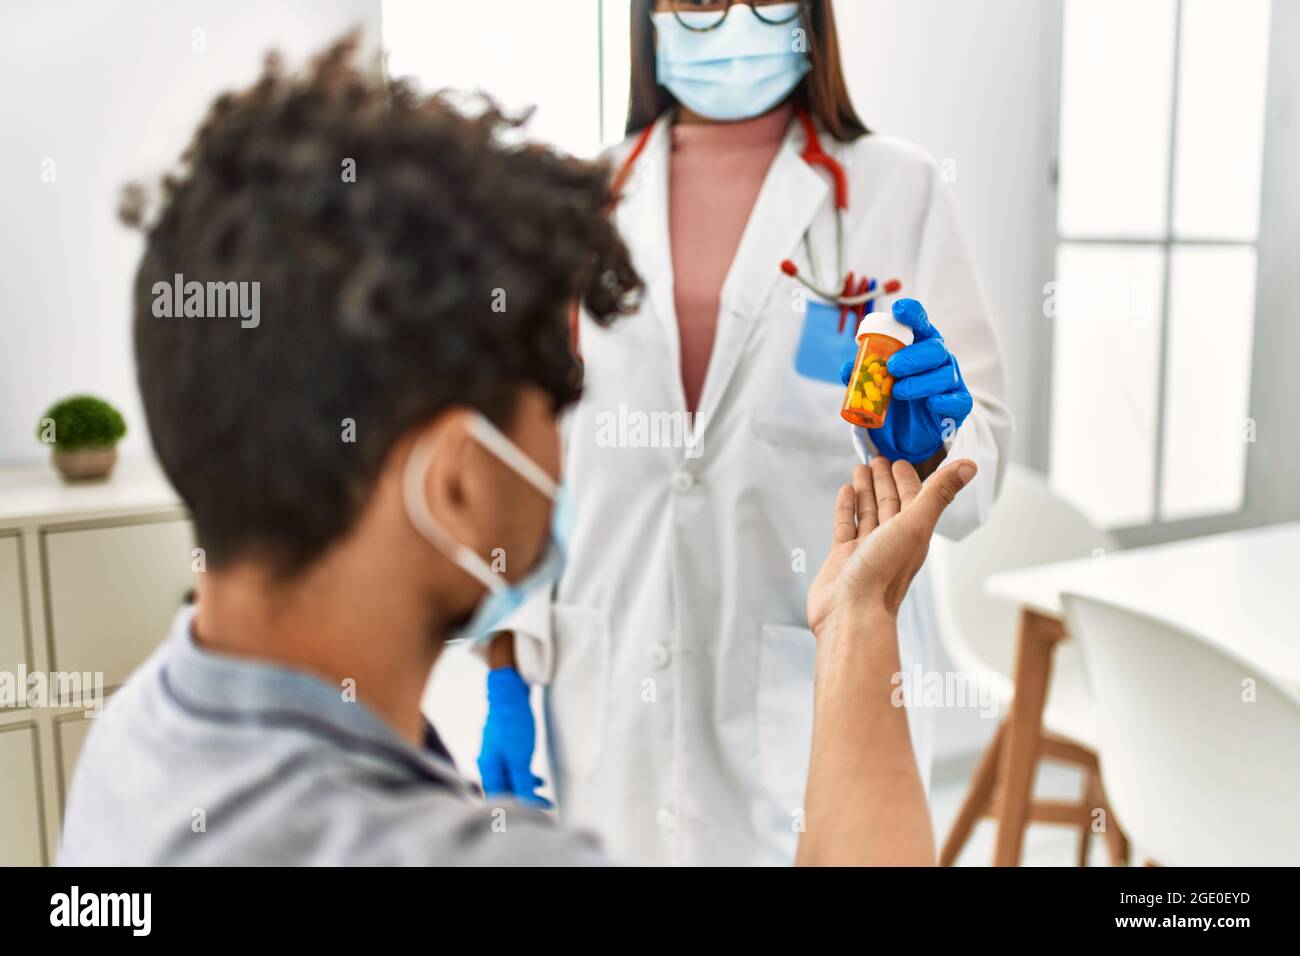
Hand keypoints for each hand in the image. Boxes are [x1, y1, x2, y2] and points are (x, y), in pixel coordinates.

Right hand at [477, 667, 551, 807]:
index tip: (541, 809)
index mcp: (488, 767)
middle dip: (523, 800)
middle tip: (543, 805)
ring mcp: (495, 753)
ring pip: (509, 779)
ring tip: (543, 795)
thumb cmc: (512, 721)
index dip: (519, 808)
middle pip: (503, 790)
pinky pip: (513, 767)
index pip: (499, 798)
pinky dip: (525, 776)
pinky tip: (537, 779)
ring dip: (525, 789)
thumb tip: (525, 804)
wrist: (509, 689)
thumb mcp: (520, 756)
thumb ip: (521, 781)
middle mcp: (488, 762)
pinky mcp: (504, 744)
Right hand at [807, 456, 975, 637]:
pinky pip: (846, 525)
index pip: (914, 498)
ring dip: (866, 489)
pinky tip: (846, 493)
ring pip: (868, 511)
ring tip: (861, 469)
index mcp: (912, 534)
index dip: (909, 479)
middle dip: (886, 480)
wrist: (850, 613)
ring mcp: (866, 549)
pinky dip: (847, 507)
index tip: (902, 460)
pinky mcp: (843, 557)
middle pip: (890, 503)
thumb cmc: (883, 576)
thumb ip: (938, 493)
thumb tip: (968, 465)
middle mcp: (890, 540)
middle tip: (879, 459)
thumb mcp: (915, 525)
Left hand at [840, 299, 972, 463]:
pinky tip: (931, 403)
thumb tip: (847, 370)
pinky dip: (945, 401)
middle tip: (892, 366)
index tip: (898, 310)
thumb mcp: (876, 383)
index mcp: (919, 345)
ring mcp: (951, 380)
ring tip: (898, 391)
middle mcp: (938, 358)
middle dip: (913, 356)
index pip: (920, 323)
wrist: (910, 430)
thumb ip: (862, 374)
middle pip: (935, 348)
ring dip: (921, 382)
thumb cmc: (895, 396)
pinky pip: (959, 400)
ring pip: (944, 375)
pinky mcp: (959, 404)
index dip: (912, 314)